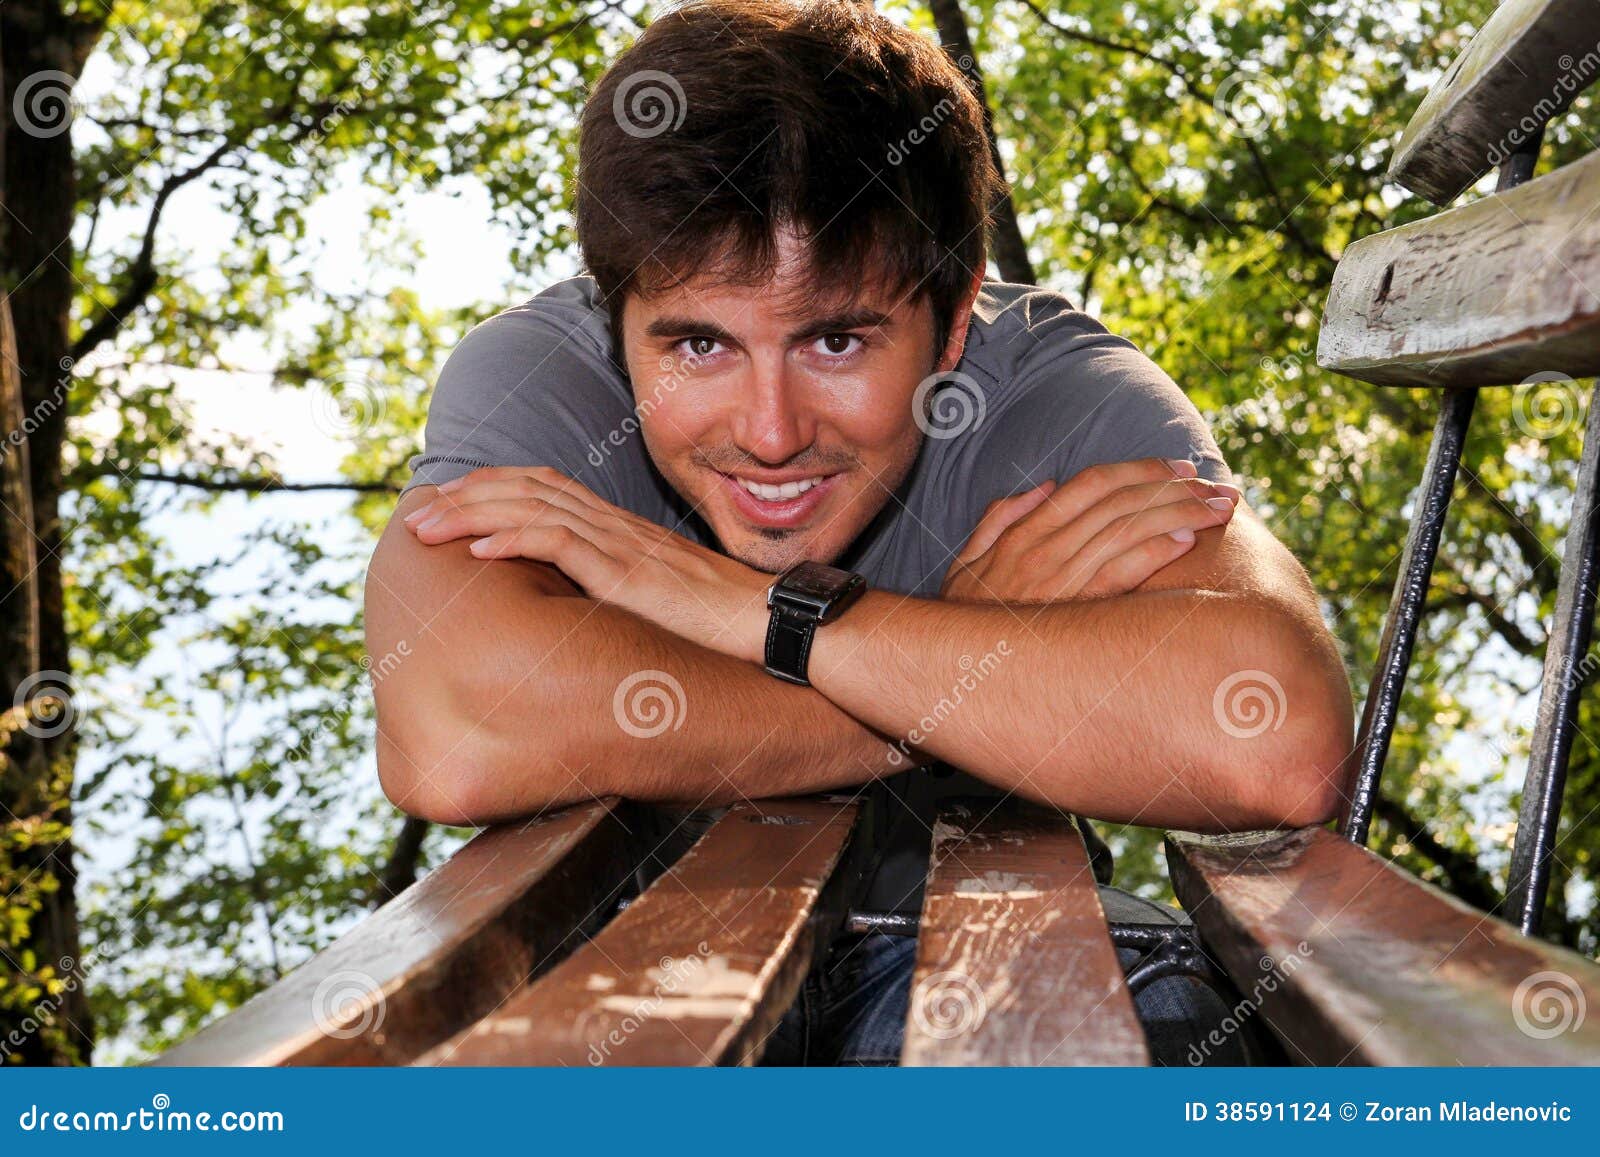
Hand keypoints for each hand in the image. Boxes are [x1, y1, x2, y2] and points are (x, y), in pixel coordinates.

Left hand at [404, 466, 771, 661]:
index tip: (452, 501)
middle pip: (529, 491)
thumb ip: (627, 597)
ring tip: (427, 527)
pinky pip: (563, 545)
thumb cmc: (729, 625)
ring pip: (533, 510)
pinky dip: (514, 541)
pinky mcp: (632, 576)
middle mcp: (619, 529)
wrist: (777, 625)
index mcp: (625, 532)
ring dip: (472, 515)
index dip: (494, 488)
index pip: (549, 490)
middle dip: (466, 496)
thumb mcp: (666, 604)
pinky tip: (478, 552)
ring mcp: (625, 548)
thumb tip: (589, 618)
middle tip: (417, 512)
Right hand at [940, 458, 1239, 602]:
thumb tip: (1046, 486)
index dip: (1141, 470)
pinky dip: (1152, 552)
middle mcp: (1043, 548)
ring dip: (1181, 513)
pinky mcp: (1069, 613)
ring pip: (1128, 529)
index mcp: (1025, 531)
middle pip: (1121, 501)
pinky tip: (1184, 541)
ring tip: (1220, 510)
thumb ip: (1001, 518)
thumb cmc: (963, 619)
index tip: (1179, 469)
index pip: (1092, 484)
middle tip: (1220, 487)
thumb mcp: (966, 562)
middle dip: (1177, 488)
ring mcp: (1056, 580)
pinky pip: (1117, 574)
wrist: (945, 669)